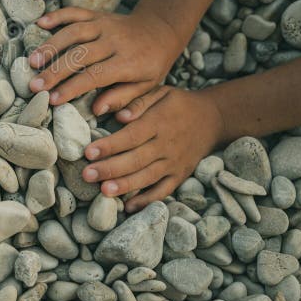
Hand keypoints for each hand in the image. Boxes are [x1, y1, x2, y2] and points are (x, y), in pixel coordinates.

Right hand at [27, 8, 181, 112]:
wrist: (160, 30)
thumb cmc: (151, 65)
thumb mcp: (147, 86)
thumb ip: (125, 99)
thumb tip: (98, 110)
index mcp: (128, 62)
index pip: (94, 75)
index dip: (72, 87)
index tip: (52, 99)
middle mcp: (114, 40)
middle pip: (80, 54)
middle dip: (54, 71)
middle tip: (34, 85)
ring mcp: (104, 24)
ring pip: (73, 32)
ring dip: (50, 45)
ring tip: (31, 62)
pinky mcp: (97, 15)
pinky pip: (75, 12)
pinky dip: (57, 16)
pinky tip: (40, 23)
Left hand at [82, 86, 224, 212]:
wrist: (213, 118)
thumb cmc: (177, 103)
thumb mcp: (159, 92)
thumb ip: (137, 101)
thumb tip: (119, 116)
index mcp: (159, 122)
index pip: (132, 136)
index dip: (110, 145)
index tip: (88, 152)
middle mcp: (167, 144)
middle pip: (136, 159)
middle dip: (110, 168)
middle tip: (87, 175)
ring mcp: (175, 162)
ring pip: (148, 177)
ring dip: (125, 186)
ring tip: (104, 192)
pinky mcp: (180, 175)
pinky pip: (163, 191)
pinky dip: (147, 200)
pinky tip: (128, 207)